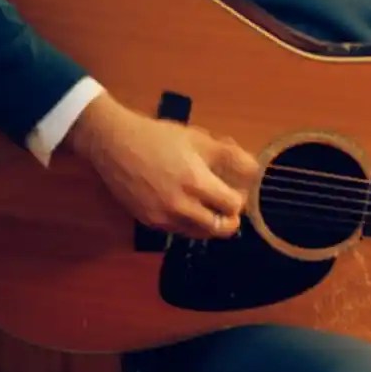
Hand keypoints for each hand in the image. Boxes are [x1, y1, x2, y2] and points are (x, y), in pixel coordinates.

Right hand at [67, 92, 259, 239]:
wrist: (115, 144)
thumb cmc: (159, 138)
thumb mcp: (198, 140)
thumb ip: (230, 155)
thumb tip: (255, 169)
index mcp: (195, 183)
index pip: (232, 207)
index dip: (239, 199)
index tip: (237, 190)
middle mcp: (180, 207)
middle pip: (220, 229)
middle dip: (230, 218)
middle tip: (228, 204)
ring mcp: (163, 218)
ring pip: (199, 233)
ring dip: (210, 223)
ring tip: (209, 205)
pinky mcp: (149, 222)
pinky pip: (179, 231)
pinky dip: (190, 224)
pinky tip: (187, 205)